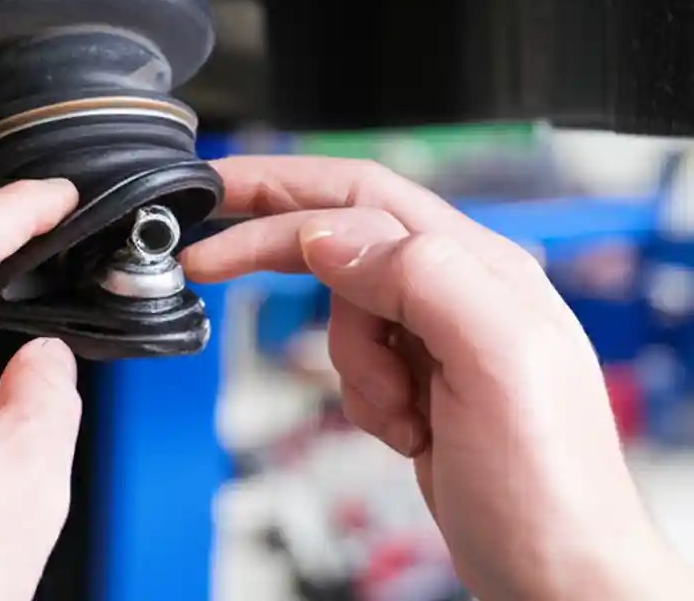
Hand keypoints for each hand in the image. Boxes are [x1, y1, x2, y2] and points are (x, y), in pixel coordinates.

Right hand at [181, 157, 690, 599]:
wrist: (559, 575)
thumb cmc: (549, 486)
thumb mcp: (497, 361)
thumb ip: (419, 276)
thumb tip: (328, 236)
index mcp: (480, 266)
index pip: (358, 204)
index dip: (276, 206)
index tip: (210, 234)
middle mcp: (460, 290)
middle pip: (343, 232)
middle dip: (271, 234)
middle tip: (206, 244)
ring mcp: (439, 338)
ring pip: (343, 309)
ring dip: (348, 363)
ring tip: (397, 411)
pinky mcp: (422, 383)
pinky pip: (355, 363)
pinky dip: (360, 396)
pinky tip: (403, 428)